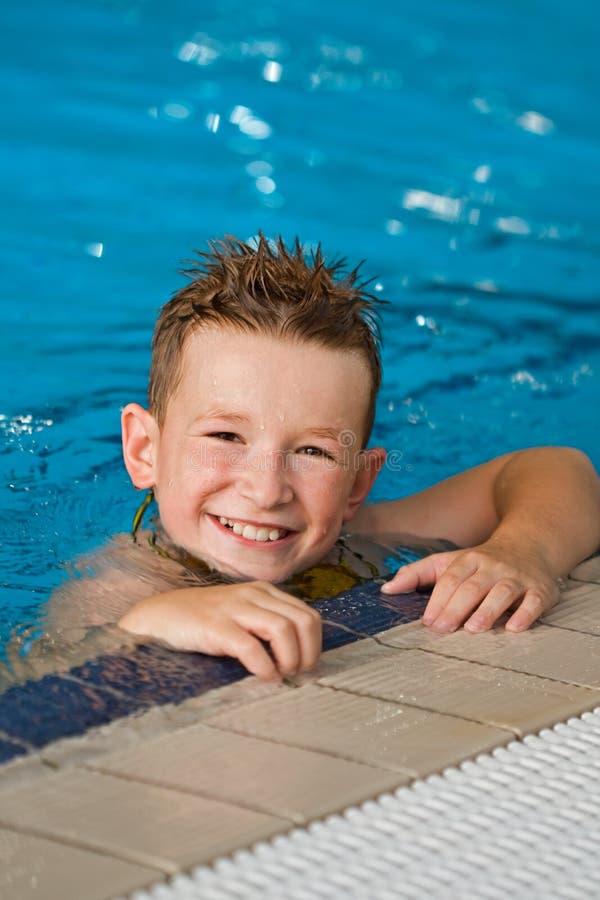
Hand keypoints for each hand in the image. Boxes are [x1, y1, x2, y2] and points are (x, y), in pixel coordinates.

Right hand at [119, 581, 321, 680]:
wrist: (158, 617)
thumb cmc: (202, 621)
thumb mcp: (241, 614)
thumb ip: (266, 624)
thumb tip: (298, 659)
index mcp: (264, 591)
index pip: (308, 615)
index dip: (314, 644)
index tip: (305, 666)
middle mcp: (253, 595)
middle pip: (302, 621)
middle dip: (308, 652)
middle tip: (297, 674)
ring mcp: (233, 608)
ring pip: (283, 629)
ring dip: (290, 659)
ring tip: (281, 675)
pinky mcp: (215, 626)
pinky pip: (251, 647)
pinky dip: (265, 666)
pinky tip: (264, 677)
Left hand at [381, 540, 559, 632]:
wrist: (529, 546)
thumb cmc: (480, 562)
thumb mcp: (447, 561)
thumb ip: (417, 574)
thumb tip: (385, 590)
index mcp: (468, 560)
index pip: (450, 579)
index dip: (438, 600)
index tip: (427, 621)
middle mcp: (492, 567)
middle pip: (472, 587)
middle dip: (456, 608)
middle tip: (441, 630)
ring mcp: (517, 578)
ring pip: (502, 592)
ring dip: (488, 611)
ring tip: (473, 629)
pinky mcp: (540, 590)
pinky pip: (534, 602)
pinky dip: (525, 614)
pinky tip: (514, 628)